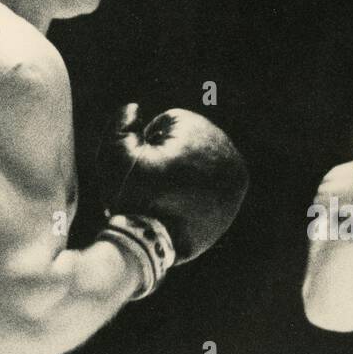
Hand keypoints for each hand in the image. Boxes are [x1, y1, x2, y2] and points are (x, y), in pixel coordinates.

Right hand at [99, 105, 248, 264]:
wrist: (152, 244)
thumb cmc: (131, 197)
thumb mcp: (114, 153)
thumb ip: (122, 121)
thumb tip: (137, 109)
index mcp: (198, 131)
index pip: (171, 123)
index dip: (150, 143)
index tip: (146, 168)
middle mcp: (224, 148)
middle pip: (190, 139)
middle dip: (171, 155)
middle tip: (158, 184)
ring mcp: (235, 170)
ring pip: (202, 157)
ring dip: (186, 169)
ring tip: (170, 193)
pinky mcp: (238, 192)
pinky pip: (215, 176)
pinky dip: (202, 185)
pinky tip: (186, 202)